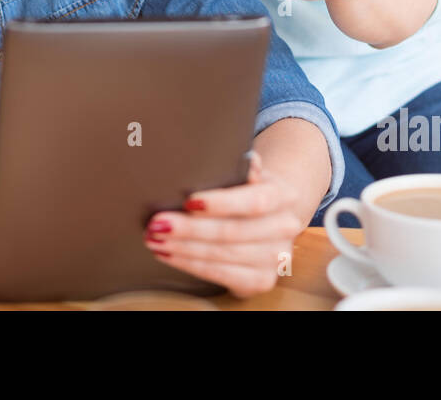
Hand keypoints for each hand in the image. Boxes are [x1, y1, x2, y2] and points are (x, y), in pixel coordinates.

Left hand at [142, 151, 304, 298]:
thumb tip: (240, 159)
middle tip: (157, 224)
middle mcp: (285, 228)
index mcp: (283, 195)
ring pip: (224, 256)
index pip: (254, 201)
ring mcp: (277, 258)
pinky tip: (169, 255)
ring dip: (184, 249)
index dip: (221, 203)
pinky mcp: (263, 280)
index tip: (188, 202)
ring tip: (154, 240)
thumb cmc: (248, 188)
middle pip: (234, 232)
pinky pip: (223, 275)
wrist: (273, 215)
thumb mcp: (248, 171)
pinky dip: (191, 265)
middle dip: (190, 230)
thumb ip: (241, 165)